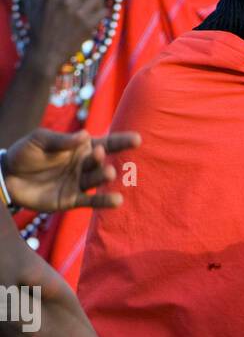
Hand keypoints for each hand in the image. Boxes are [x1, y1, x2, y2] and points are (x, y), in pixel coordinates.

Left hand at [3, 128, 140, 211]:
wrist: (9, 177)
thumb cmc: (25, 153)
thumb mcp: (39, 139)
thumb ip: (62, 140)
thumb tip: (86, 135)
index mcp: (79, 147)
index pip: (104, 143)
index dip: (121, 141)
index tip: (137, 140)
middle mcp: (83, 165)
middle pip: (102, 161)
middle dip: (102, 158)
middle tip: (99, 154)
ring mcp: (78, 183)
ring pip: (96, 179)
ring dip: (103, 176)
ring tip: (108, 173)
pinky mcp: (72, 200)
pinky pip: (91, 201)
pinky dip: (103, 201)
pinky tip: (117, 200)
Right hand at [25, 0, 119, 75]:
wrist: (46, 52)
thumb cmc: (39, 26)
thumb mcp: (36, 3)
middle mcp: (65, 1)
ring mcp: (78, 14)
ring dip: (94, 0)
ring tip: (90, 4)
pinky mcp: (87, 26)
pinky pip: (103, 11)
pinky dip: (101, 12)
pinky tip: (95, 14)